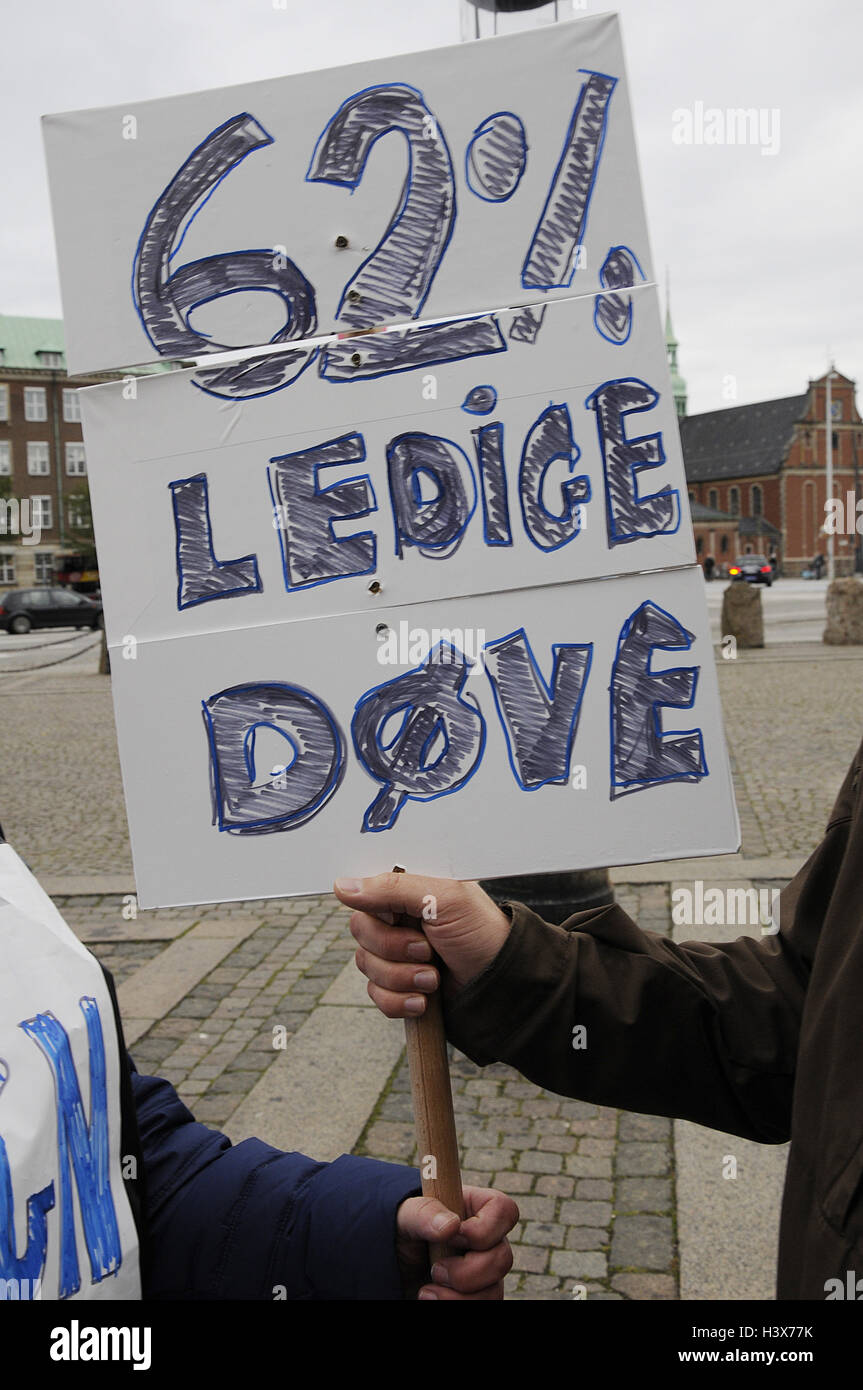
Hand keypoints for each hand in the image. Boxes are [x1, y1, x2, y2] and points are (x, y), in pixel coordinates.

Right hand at [333, 873, 511, 1015]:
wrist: (504, 986)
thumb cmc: (483, 933)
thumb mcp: (443, 899)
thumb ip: (392, 888)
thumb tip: (343, 886)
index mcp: (409, 889)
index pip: (366, 893)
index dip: (378, 912)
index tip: (398, 919)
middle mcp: (400, 918)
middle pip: (361, 932)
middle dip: (394, 949)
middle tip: (427, 950)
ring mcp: (398, 952)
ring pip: (365, 965)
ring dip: (401, 978)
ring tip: (434, 978)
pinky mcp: (400, 984)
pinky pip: (376, 995)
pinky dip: (399, 1001)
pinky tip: (425, 999)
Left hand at [395, 1187, 517, 1299]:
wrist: (394, 1267)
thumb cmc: (401, 1231)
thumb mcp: (405, 1216)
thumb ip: (424, 1213)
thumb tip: (451, 1226)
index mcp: (474, 1209)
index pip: (504, 1211)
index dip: (485, 1228)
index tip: (453, 1236)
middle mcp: (486, 1240)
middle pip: (503, 1258)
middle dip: (467, 1272)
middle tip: (435, 1269)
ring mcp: (483, 1271)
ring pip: (494, 1290)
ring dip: (458, 1297)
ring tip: (427, 1291)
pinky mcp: (476, 1295)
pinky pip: (484, 1306)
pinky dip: (456, 1306)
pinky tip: (430, 1300)